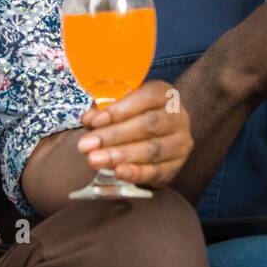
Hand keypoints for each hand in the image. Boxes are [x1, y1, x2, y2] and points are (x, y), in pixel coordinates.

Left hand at [76, 80, 191, 187]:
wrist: (159, 137)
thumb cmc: (135, 116)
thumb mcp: (121, 106)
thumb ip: (104, 111)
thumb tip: (89, 119)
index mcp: (165, 94)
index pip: (147, 97)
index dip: (120, 109)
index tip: (94, 121)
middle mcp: (178, 116)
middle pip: (148, 125)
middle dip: (113, 135)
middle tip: (86, 145)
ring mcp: (180, 143)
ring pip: (152, 150)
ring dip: (120, 155)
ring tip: (94, 159)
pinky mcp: (176, 166)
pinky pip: (157, 171)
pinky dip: (135, 172)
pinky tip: (117, 171)